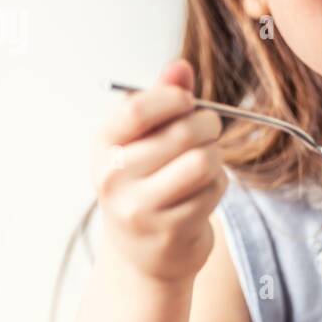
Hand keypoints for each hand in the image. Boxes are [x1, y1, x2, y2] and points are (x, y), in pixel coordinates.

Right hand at [93, 57, 226, 283]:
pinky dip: (218, 185)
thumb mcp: (143, 141)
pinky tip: (204, 191)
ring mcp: (140, 209)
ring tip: (206, 161)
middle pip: (181, 134)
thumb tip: (180, 67)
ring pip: (203, 162)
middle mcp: (114, 178)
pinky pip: (213, 190)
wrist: (142, 254)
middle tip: (210, 129)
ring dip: (215, 156)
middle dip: (208, 125)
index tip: (187, 101)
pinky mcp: (170, 231)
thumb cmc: (145, 185)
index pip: (136, 110)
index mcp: (103, 147)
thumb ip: (161, 101)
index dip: (171, 99)